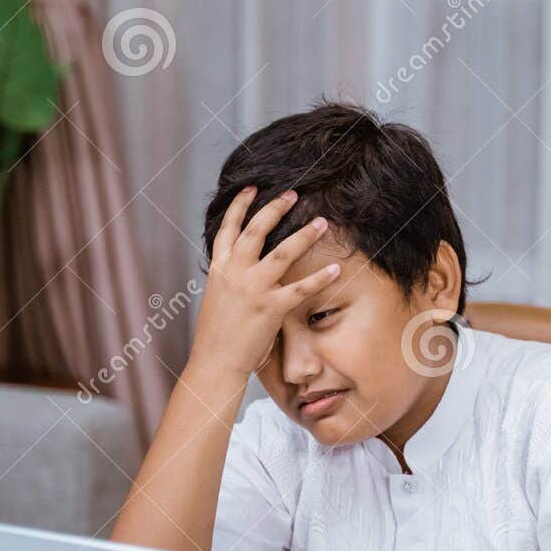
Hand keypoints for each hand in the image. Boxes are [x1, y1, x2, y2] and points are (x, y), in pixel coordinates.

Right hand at [189, 187, 341, 380]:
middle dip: (275, 208)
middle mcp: (235, 273)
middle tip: (293, 194)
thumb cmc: (217, 337)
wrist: (215, 362)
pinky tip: (336, 269)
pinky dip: (320, 279)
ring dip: (304, 235)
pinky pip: (301, 289)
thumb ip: (233, 280)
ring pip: (282, 253)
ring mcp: (253, 289)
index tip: (251, 189)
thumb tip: (245, 272)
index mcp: (220, 269)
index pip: (228, 229)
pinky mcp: (270, 308)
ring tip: (321, 222)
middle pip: (256, 230)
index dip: (239, 206)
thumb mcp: (219, 299)